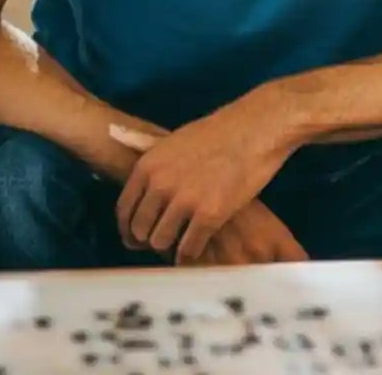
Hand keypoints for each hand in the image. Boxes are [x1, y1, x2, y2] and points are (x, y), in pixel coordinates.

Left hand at [116, 92, 293, 261]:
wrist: (257, 128)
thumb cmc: (222, 131)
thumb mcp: (175, 143)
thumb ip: (158, 169)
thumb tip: (150, 192)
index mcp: (148, 166)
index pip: (124, 209)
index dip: (129, 228)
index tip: (137, 237)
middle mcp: (159, 185)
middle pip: (140, 229)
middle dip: (152, 237)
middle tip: (169, 238)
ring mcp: (184, 201)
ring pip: (162, 241)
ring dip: (173, 246)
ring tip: (185, 242)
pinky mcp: (210, 214)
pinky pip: (190, 247)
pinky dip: (193, 252)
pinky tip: (200, 249)